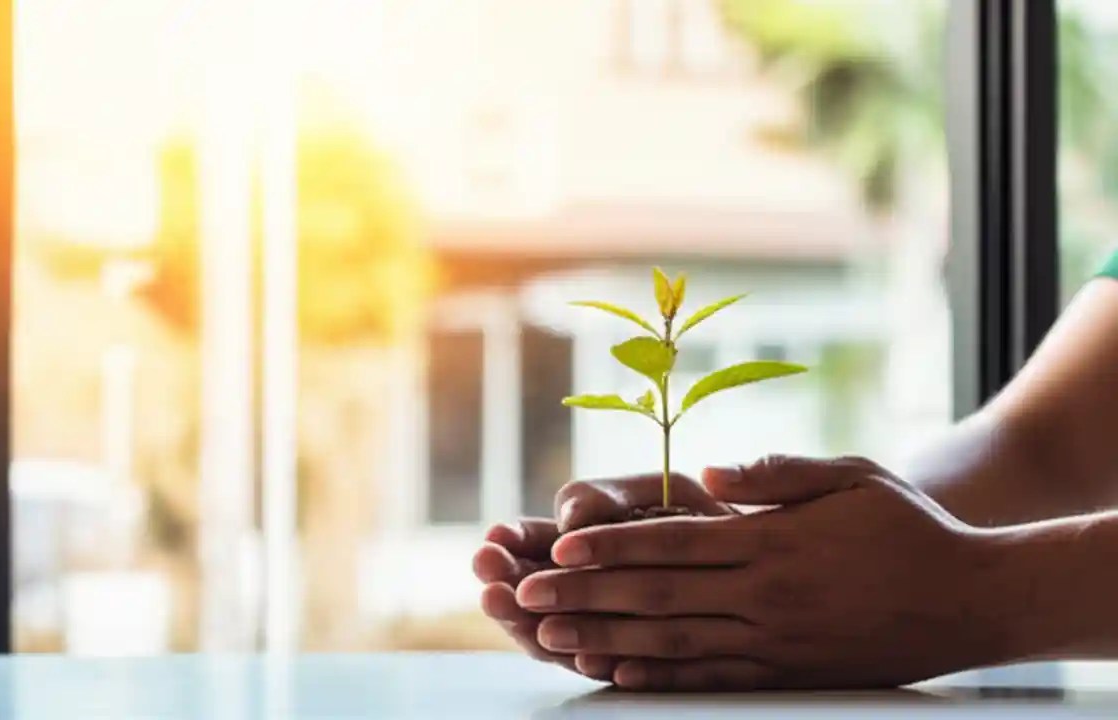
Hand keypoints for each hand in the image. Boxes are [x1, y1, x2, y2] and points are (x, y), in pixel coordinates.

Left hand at [518, 455, 1013, 690]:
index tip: (556, 542)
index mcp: (772, 542)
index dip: (609, 544)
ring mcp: (776, 643)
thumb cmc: (908, 526)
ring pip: (674, 643)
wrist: (974, 597)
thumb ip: (777, 474)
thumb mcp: (851, 475)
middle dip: (583, 593)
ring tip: (549, 636)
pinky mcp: (789, 675)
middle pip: (656, 595)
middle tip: (523, 592)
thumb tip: (708, 472)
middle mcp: (766, 597)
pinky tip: (619, 678)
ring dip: (605, 639)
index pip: (672, 542)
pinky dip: (664, 680)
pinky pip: (715, 680)